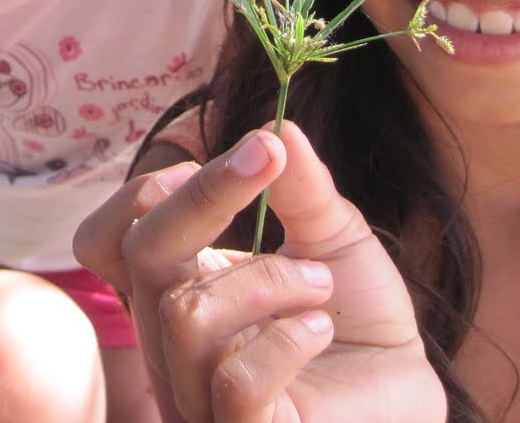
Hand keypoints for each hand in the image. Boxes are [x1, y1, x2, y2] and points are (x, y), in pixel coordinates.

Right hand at [75, 121, 444, 422]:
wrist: (410, 404)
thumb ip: (302, 188)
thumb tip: (279, 124)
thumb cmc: (361, 326)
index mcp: (178, 287)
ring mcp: (197, 396)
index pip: (109, 237)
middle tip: (270, 162)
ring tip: (320, 285)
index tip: (243, 151)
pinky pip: (233, 381)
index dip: (150, 188)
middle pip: (139, 256)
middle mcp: (170, 341)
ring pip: (186, 315)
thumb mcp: (334, 240)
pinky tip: (320, 330)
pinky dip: (286, 339)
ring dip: (268, 280)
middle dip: (206, 197)